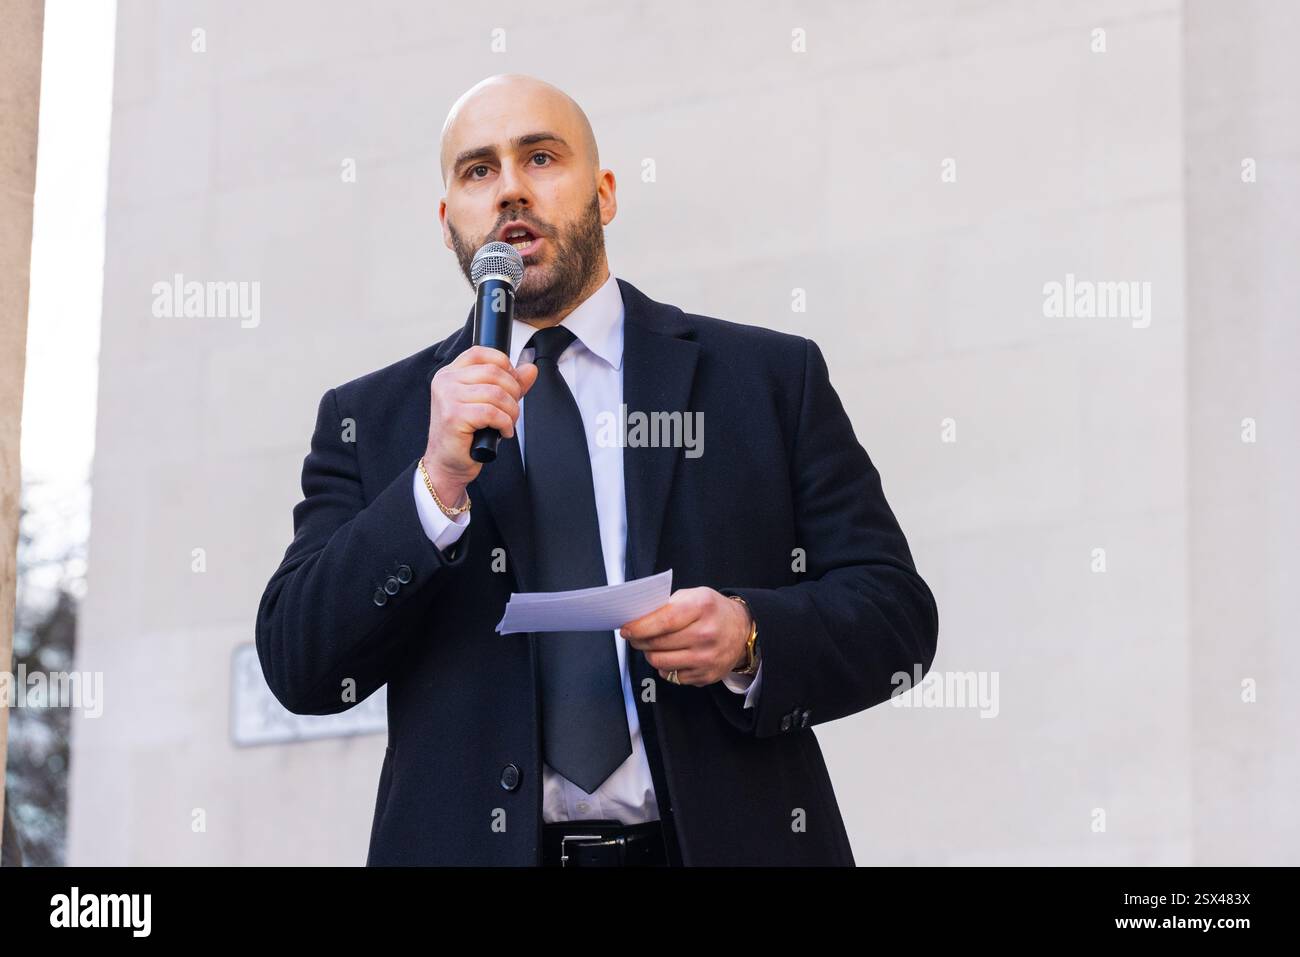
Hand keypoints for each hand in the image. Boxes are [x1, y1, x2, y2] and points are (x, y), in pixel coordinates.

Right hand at [424, 346, 538, 501]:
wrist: (447, 464)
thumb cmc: (466, 435)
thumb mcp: (489, 403)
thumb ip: (509, 384)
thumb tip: (530, 369)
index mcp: (450, 373)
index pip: (481, 352)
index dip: (504, 365)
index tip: (512, 385)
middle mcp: (445, 381)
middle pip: (494, 372)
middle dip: (513, 393)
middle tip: (511, 411)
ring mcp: (447, 397)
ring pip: (496, 393)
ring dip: (511, 411)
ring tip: (507, 424)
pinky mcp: (454, 416)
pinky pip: (492, 413)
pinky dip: (505, 423)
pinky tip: (503, 432)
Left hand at [618, 587, 751, 686]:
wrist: (743, 630)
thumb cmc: (713, 611)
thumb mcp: (694, 595)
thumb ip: (668, 605)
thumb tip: (638, 619)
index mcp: (702, 608)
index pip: (662, 622)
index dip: (639, 627)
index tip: (626, 629)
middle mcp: (706, 634)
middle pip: (658, 644)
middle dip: (639, 641)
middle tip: (634, 636)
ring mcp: (707, 658)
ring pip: (660, 663)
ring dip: (650, 654)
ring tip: (652, 646)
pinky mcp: (706, 676)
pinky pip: (672, 676)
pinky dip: (666, 667)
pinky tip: (672, 656)